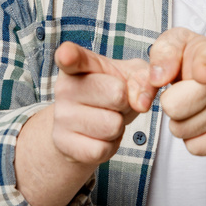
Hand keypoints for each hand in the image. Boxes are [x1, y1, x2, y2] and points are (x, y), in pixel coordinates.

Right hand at [50, 42, 155, 165]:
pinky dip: (110, 146)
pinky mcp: (63, 143)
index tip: (66, 55)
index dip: (69, 56)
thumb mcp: (132, 75)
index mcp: (79, 63)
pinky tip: (100, 136)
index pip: (71, 57)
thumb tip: (141, 102)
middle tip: (114, 102)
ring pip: (112, 126)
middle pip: (117, 95)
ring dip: (118, 126)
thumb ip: (144, 78)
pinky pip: (102, 150)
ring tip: (106, 117)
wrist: (88, 124)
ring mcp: (61, 116)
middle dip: (126, 102)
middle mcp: (64, 87)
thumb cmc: (111, 91)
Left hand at [148, 28, 205, 156]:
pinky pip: (192, 147)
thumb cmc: (201, 66)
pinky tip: (203, 122)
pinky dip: (192, 138)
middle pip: (172, 105)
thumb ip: (164, 52)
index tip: (202, 74)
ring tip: (195, 106)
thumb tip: (157, 78)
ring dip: (180, 121)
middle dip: (169, 102)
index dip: (203, 66)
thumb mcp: (181, 46)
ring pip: (179, 129)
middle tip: (183, 93)